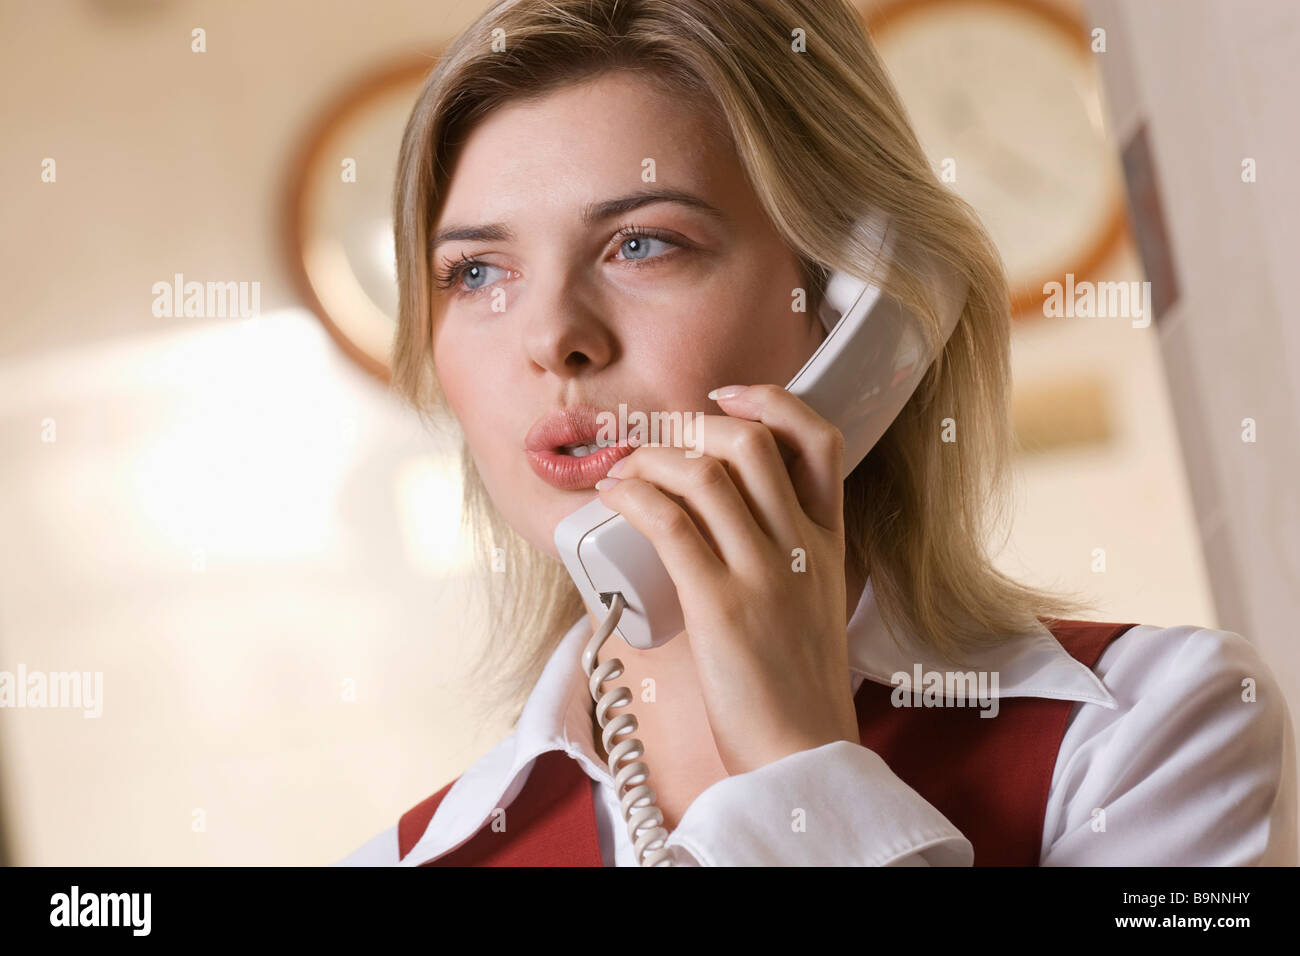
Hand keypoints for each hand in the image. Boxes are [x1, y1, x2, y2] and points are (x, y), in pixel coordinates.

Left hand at [594, 384, 860, 776]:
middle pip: (752, 442)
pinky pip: (671, 524)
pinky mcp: (721, 606)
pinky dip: (634, 496)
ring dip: (653, 456)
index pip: (820, 441)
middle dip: (693, 424)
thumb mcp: (813, 603)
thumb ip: (787, 555)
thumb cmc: (796, 686)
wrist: (802, 754)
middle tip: (657, 440)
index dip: (772, 401)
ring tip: (625, 471)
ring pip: (706, 473)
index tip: (725, 399)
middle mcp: (802, 547)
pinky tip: (614, 498)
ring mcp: (764, 574)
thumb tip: (722, 517)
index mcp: (830, 543)